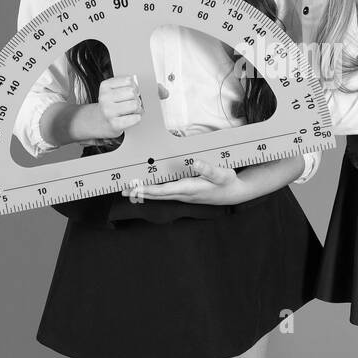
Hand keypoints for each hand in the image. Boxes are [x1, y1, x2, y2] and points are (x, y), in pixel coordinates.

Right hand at [97, 74, 142, 135]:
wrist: (100, 122)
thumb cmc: (115, 105)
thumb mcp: (121, 92)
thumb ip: (144, 87)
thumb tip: (165, 92)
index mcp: (106, 86)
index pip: (129, 80)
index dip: (135, 87)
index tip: (132, 92)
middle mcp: (105, 97)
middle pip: (132, 92)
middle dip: (137, 98)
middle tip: (132, 104)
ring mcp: (108, 111)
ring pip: (134, 104)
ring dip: (138, 109)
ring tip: (132, 111)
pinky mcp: (114, 124)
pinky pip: (135, 118)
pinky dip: (137, 118)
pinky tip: (131, 118)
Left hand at [122, 159, 251, 205]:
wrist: (234, 193)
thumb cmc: (228, 182)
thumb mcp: (222, 174)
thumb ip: (209, 169)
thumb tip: (195, 162)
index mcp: (190, 188)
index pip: (164, 190)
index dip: (148, 189)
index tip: (136, 188)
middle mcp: (184, 194)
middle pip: (157, 195)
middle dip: (140, 193)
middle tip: (123, 190)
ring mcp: (183, 195)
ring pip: (160, 195)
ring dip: (144, 193)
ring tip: (129, 191)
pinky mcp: (185, 193)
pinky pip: (165, 193)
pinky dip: (153, 191)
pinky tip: (146, 189)